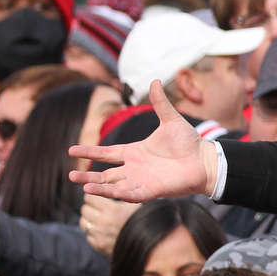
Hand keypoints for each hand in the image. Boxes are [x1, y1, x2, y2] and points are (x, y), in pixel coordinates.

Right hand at [70, 81, 219, 200]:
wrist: (205, 159)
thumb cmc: (189, 142)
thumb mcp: (171, 120)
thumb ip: (160, 103)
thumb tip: (155, 80)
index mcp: (135, 152)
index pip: (106, 153)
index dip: (89, 151)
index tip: (71, 150)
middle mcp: (134, 168)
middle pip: (105, 173)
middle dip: (87, 175)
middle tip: (71, 175)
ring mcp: (142, 180)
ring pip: (114, 186)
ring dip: (99, 187)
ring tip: (83, 186)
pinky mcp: (153, 190)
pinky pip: (133, 195)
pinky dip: (121, 194)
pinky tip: (111, 192)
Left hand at [81, 196, 139, 255]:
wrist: (148, 243)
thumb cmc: (142, 221)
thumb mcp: (134, 206)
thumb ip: (120, 199)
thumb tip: (109, 191)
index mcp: (112, 209)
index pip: (90, 198)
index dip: (92, 196)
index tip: (94, 197)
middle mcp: (103, 221)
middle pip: (85, 209)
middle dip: (90, 207)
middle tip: (95, 207)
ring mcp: (99, 234)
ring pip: (84, 222)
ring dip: (89, 219)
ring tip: (96, 219)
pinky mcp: (99, 245)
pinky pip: (88, 236)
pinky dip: (92, 232)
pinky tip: (101, 231)